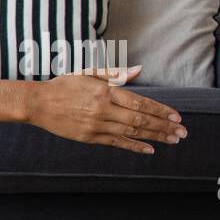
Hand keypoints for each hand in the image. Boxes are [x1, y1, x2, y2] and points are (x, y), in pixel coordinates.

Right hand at [28, 64, 186, 153]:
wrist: (38, 103)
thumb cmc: (64, 85)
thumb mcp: (89, 73)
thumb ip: (114, 73)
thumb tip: (138, 70)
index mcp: (105, 91)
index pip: (140, 102)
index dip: (161, 110)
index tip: (177, 117)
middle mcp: (103, 109)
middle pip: (140, 120)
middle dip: (163, 126)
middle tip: (182, 132)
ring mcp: (96, 125)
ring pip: (131, 132)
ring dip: (154, 137)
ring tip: (172, 140)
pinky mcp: (89, 137)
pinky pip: (116, 143)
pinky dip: (134, 146)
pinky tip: (149, 149)